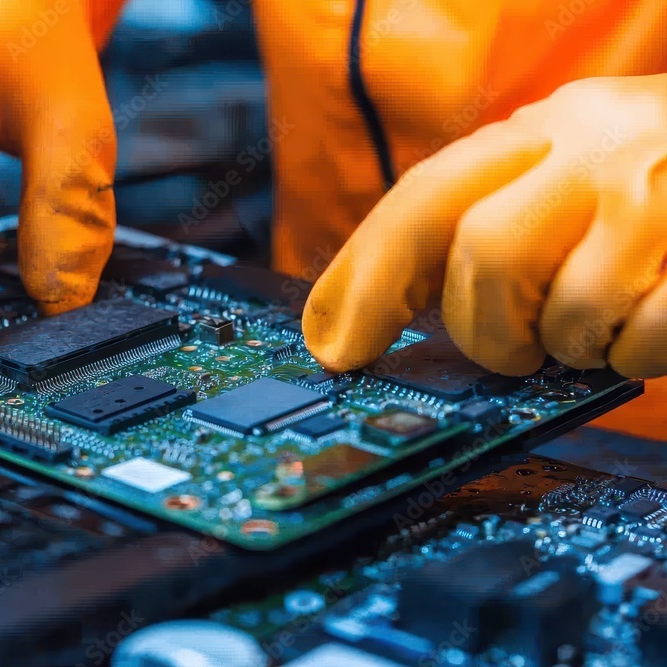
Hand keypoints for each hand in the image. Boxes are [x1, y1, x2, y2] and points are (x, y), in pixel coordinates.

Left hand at [303, 74, 666, 377]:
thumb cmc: (660, 194)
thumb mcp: (570, 179)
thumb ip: (492, 221)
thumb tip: (370, 311)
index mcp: (546, 130)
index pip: (426, 197)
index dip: (365, 277)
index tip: (334, 345)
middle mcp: (599, 146)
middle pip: (482, 254)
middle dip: (483, 327)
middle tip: (513, 347)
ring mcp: (660, 196)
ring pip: (560, 308)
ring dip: (565, 347)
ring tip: (596, 330)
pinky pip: (637, 341)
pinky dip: (630, 358)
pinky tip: (646, 331)